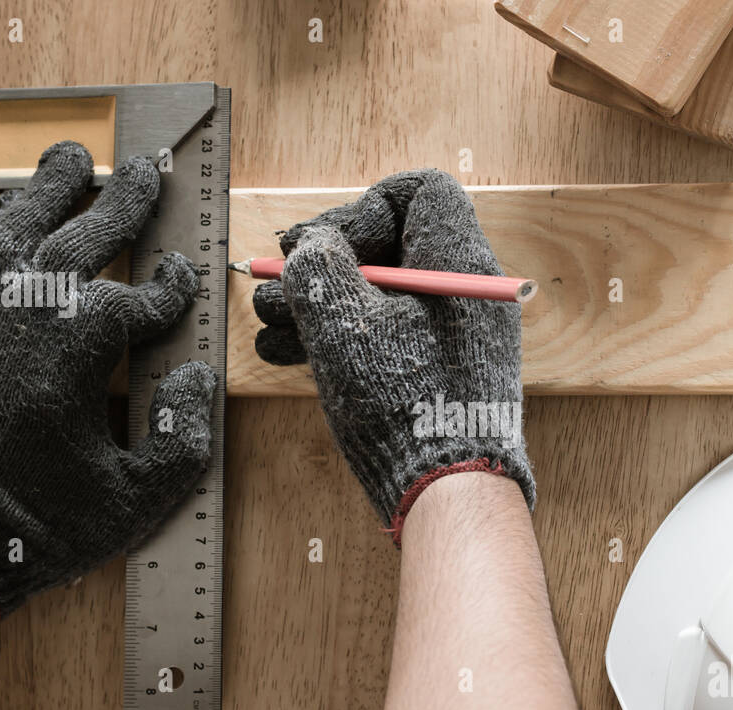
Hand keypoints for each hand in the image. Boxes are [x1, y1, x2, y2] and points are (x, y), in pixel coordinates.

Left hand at [0, 141, 215, 623]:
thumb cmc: (43, 522)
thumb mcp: (138, 499)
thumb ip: (183, 438)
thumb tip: (196, 375)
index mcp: (78, 348)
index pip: (142, 298)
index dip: (171, 287)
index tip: (184, 278)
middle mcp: (26, 312)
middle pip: (86, 238)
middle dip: (124, 204)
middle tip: (147, 172)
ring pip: (20, 224)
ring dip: (53, 190)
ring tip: (76, 158)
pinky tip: (10, 215)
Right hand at [252, 169, 533, 541]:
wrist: (448, 493)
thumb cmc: (402, 401)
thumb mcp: (341, 322)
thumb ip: (317, 265)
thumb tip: (314, 249)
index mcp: (459, 260)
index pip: (421, 192)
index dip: (363, 207)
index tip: (327, 245)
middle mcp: (465, 290)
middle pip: (388, 246)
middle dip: (323, 263)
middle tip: (276, 282)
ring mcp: (454, 336)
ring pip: (379, 295)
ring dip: (318, 303)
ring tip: (267, 321)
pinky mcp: (439, 374)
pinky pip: (387, 335)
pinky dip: (340, 338)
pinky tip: (286, 353)